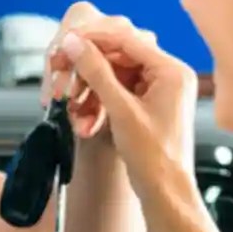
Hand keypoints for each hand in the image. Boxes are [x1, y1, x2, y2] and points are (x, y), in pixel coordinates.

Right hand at [49, 20, 197, 192]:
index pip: (126, 39)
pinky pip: (117, 89)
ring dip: (89, 84)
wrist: (165, 193)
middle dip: (87, 65)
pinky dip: (97, 97)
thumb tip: (75, 43)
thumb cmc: (154, 158)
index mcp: (172, 71)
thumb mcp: (120, 110)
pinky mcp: (148, 103)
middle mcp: (169, 75)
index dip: (92, 38)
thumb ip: (96, 72)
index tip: (66, 42)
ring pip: (114, 73)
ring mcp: (159, 89)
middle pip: (119, 55)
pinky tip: (81, 109)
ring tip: (69, 97)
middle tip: (60, 68)